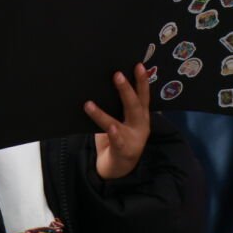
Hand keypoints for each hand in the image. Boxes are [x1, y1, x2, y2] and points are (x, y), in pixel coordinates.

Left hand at [87, 63, 151, 179]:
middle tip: (117, 75)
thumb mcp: (122, 119)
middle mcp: (140, 125)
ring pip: (118, 124)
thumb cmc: (119, 137)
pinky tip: (109, 129)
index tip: (138, 64)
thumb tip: (101, 82)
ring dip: (103, 114)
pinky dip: (112, 134)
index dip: (142, 81)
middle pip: (135, 105)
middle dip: (127, 90)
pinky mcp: (123, 151)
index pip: (143, 95)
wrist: (120, 167)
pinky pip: (116, 142)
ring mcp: (132, 139)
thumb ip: (117, 105)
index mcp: (141, 115)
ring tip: (89, 104)